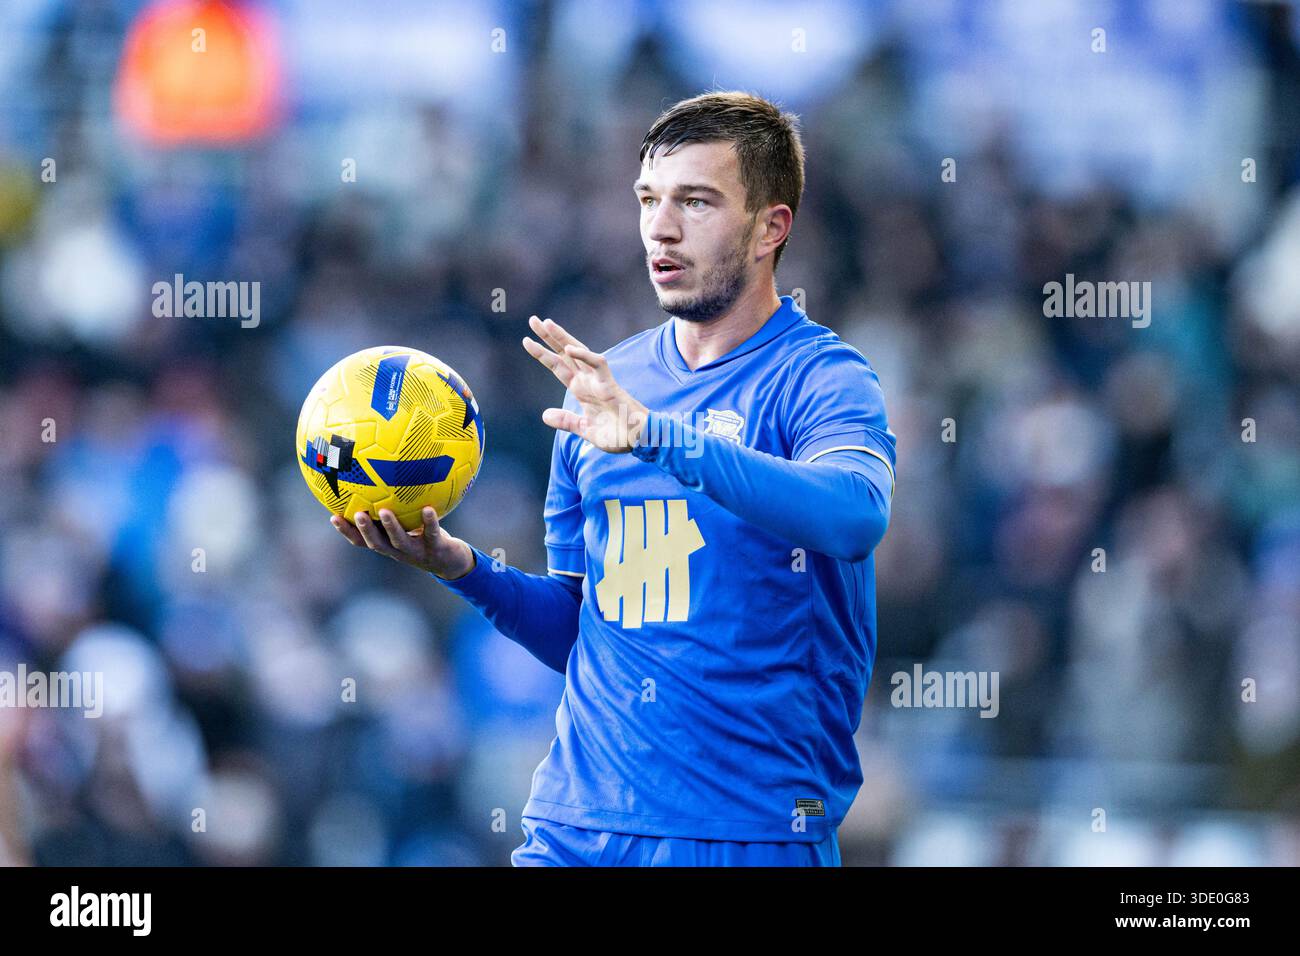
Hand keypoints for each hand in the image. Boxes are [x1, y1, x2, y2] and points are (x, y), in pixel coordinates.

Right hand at [331, 506, 475, 579]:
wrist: (451, 562)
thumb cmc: (424, 538)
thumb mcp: (408, 524)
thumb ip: (394, 509)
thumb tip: (377, 481)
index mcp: (388, 545)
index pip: (362, 541)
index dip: (347, 532)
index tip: (332, 517)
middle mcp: (399, 551)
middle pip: (377, 543)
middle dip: (365, 530)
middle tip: (356, 514)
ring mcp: (417, 551)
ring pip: (400, 541)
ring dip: (391, 527)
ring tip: (384, 511)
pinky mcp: (436, 548)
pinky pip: (432, 533)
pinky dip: (430, 522)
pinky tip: (429, 508)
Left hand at [522, 315, 650, 452]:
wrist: (638, 440)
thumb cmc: (617, 435)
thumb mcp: (585, 429)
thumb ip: (566, 421)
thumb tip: (545, 415)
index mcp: (581, 389)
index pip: (558, 367)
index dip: (543, 354)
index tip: (526, 341)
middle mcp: (587, 381)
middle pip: (565, 353)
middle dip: (549, 337)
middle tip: (532, 320)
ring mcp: (598, 380)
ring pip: (579, 352)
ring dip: (562, 338)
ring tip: (546, 323)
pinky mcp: (610, 384)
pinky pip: (598, 364)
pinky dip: (585, 355)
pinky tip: (570, 348)